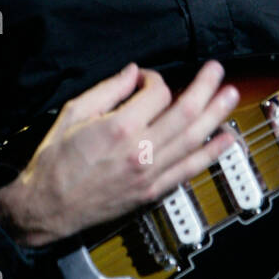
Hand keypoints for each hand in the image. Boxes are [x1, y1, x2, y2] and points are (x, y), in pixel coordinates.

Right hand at [0, 60, 238, 244]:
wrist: (48, 206)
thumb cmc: (55, 162)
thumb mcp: (73, 113)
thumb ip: (108, 90)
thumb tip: (133, 72)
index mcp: (119, 127)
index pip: (156, 93)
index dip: (156, 79)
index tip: (148, 78)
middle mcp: (140, 150)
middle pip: (185, 113)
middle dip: (204, 87)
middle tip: (216, 71)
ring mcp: (149, 173)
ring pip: (193, 139)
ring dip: (216, 115)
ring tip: (230, 96)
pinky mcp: (153, 191)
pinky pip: (189, 169)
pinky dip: (211, 153)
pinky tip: (225, 140)